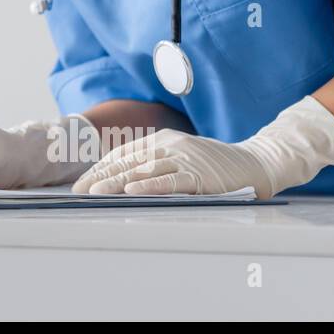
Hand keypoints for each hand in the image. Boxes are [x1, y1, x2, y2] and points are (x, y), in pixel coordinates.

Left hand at [71, 96, 333, 198]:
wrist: (254, 163)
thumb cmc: (213, 165)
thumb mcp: (179, 157)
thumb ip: (154, 164)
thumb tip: (121, 179)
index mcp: (160, 140)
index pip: (122, 154)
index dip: (100, 168)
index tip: (81, 182)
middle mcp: (168, 146)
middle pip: (127, 162)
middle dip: (100, 177)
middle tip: (79, 191)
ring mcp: (184, 159)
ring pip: (144, 171)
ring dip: (117, 183)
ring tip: (96, 193)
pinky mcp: (199, 175)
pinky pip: (170, 181)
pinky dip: (150, 187)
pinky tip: (132, 192)